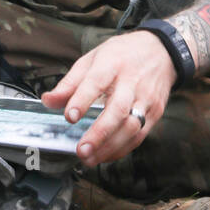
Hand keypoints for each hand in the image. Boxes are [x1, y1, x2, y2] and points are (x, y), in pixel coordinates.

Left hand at [41, 32, 177, 166]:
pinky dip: (122, 149)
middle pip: (117, 110)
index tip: (70, 117)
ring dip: (110, 147)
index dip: (82, 100)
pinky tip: (105, 155)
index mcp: (112, 64)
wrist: (161, 51)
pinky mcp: (155, 111)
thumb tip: (48, 101)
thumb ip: (70, 82)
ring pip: (131, 127)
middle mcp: (132, 82)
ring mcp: (146, 98)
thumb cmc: (122, 55)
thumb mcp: (93, 58)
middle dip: (99, 133)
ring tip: (90, 159)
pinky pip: (140, 135)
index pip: (96, 82)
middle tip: (81, 150)